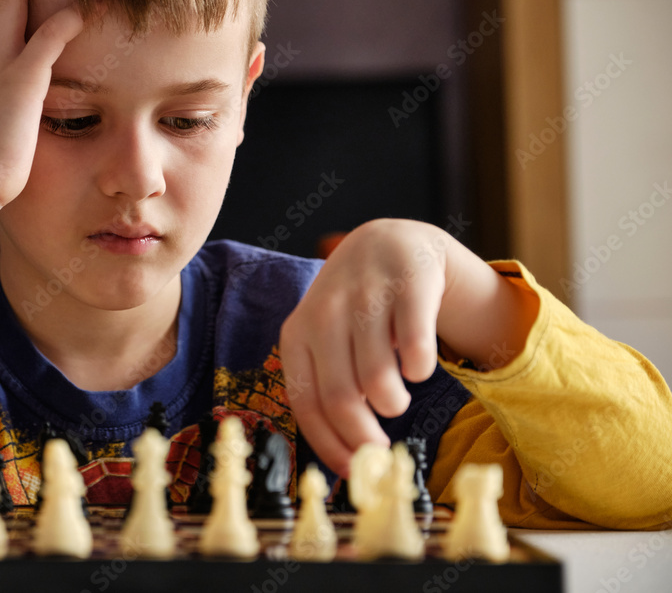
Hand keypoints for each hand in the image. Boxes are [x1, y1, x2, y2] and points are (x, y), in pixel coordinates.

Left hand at [279, 219, 454, 477]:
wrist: (389, 244)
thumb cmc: (356, 309)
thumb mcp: (328, 340)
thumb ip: (331, 388)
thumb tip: (347, 461)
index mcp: (297, 333)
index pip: (306, 402)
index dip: (330, 445)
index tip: (354, 472)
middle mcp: (325, 312)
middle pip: (340, 395)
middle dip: (363, 436)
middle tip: (381, 451)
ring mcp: (366, 294)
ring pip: (376, 375)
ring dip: (391, 401)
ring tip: (397, 397)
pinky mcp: (408, 282)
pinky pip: (415, 341)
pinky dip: (419, 367)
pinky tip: (419, 369)